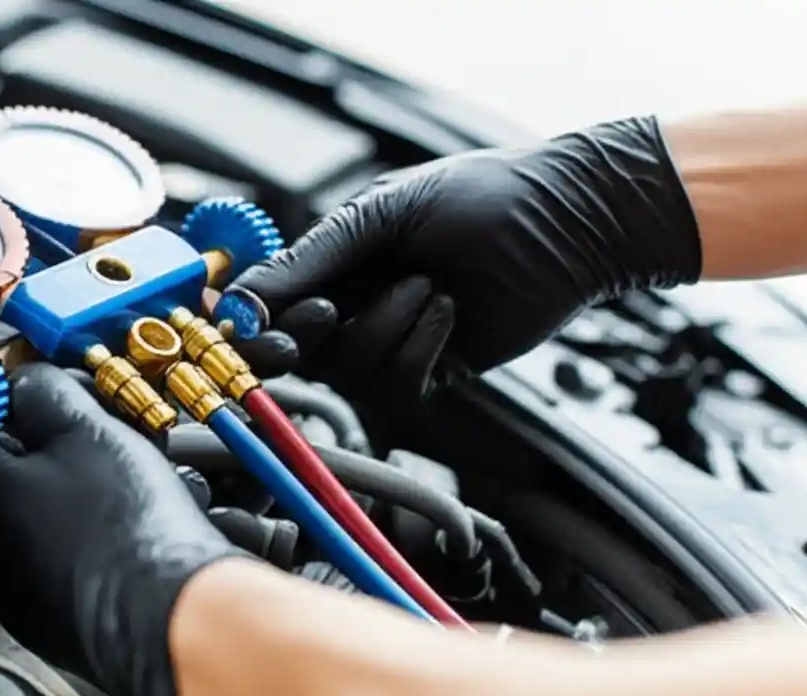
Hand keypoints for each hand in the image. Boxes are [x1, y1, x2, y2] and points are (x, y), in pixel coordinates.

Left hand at [0, 363, 241, 695]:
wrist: (169, 615)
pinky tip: (141, 527)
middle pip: (8, 476)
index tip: (22, 392)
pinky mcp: (55, 620)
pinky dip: (96, 540)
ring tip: (138, 482)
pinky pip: (66, 562)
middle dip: (55, 450)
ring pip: (44, 519)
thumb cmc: (125, 524)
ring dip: (83, 493)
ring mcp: (18, 591)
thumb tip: (26, 381)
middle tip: (100, 433)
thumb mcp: (84, 430)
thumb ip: (44, 395)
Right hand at [233, 117, 700, 407]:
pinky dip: (417, 348)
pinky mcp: (431, 371)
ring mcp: (391, 341)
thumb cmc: (479, 198)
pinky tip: (448, 310)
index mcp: (334, 261)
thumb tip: (243, 299)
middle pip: (298, 350)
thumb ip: (312, 258)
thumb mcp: (382, 212)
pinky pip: (396, 387)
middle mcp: (354, 304)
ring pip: (348, 372)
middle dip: (306, 338)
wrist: (566, 222)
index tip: (240, 324)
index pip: (270, 304)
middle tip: (330, 311)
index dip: (250, 321)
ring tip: (428, 285)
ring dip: (384, 330)